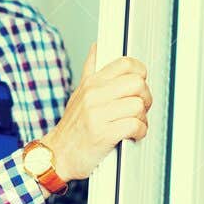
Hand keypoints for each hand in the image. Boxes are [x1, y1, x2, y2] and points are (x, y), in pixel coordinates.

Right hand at [46, 44, 151, 181]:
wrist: (58, 155)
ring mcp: (97, 114)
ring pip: (138, 106)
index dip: (140, 73)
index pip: (125, 64)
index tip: (138, 86)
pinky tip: (132, 136)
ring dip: (142, 118)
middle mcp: (94, 95)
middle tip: (140, 108)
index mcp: (91, 83)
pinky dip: (140, 132)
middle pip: (137, 84)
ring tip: (134, 124)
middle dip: (145, 97)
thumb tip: (97, 48)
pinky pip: (135, 126)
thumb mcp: (78, 94)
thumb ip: (90, 70)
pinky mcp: (103, 134)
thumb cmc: (72, 127)